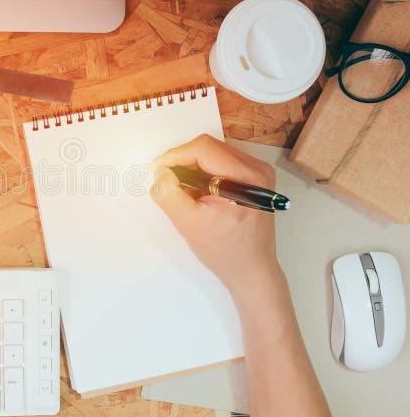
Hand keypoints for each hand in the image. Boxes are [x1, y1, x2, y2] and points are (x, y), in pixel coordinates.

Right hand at [151, 134, 279, 298]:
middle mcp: (257, 169)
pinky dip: (204, 173)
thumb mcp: (188, 224)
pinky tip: (200, 194)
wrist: (251, 269)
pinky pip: (222, 163)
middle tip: (169, 182)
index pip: (203, 148)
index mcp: (245, 178)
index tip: (158, 170)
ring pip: (214, 153)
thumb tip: (160, 172)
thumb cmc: (225, 251)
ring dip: (193, 168)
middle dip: (184, 162)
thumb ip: (169, 194)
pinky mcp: (254, 178)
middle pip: (209, 148)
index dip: (175, 155)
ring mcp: (258, 173)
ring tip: (187, 192)